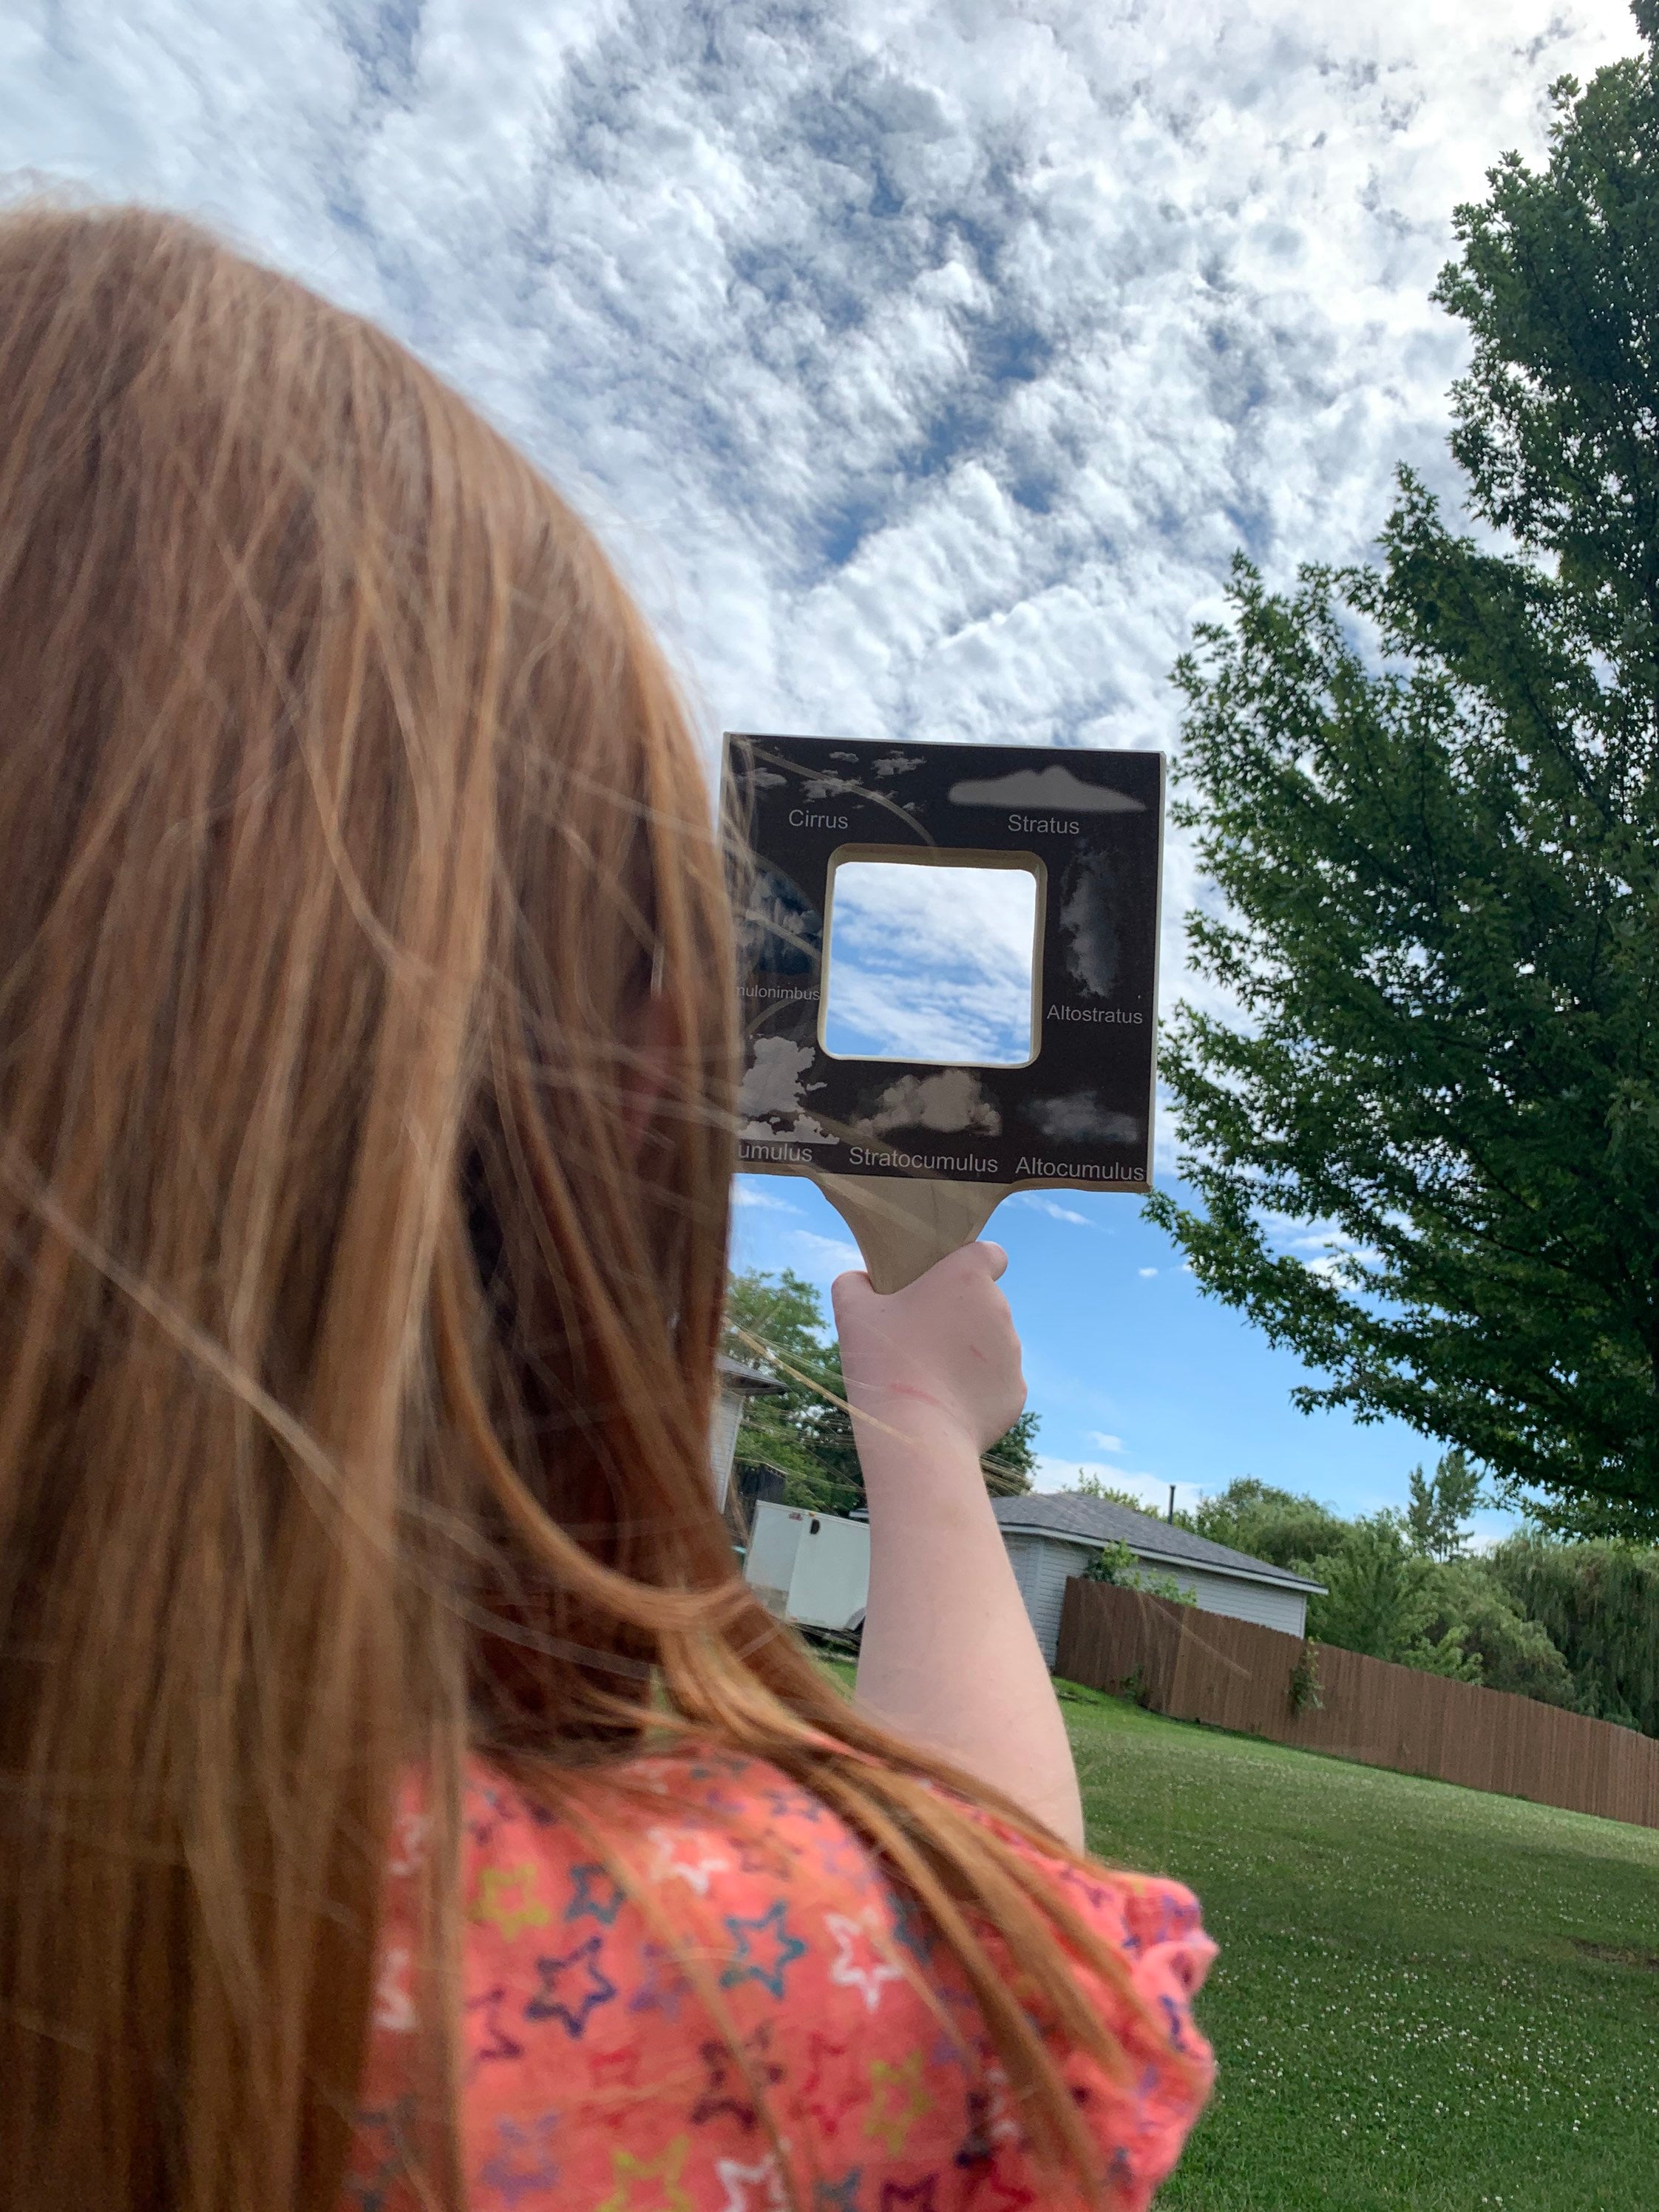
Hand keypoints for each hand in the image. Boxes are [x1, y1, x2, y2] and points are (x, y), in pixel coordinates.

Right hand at [832, 1242, 1025, 1460]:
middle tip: (921, 1338)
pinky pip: (995, 1383)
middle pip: (984, 1303)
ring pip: (990, 1344)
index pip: (990, 1254)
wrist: (914, 1434)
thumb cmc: (883, 1362)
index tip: (946, 1283)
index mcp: (967, 1279)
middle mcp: (999, 1310)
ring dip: (967, 1353)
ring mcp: (1012, 1354)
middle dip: (959, 1315)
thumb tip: (859, 1279)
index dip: (970, 1264)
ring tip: (930, 1376)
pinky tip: (945, 1403)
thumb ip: (854, 1283)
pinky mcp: (1015, 1393)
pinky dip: (975, 1389)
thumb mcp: (851, 1312)